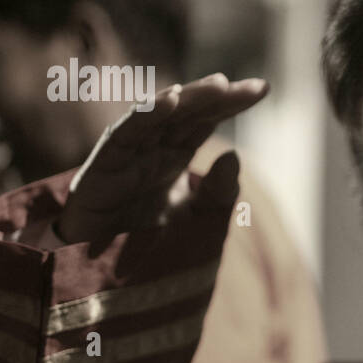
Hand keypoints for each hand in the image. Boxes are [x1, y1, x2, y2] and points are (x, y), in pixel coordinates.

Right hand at [56, 73, 267, 244]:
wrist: (100, 277)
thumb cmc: (144, 244)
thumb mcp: (195, 219)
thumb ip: (218, 193)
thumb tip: (234, 155)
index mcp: (173, 155)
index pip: (205, 121)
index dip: (231, 104)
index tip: (262, 89)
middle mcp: (151, 149)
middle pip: (187, 113)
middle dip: (218, 97)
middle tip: (253, 87)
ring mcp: (126, 155)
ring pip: (158, 116)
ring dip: (187, 99)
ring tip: (218, 85)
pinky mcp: (102, 169)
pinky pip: (123, 136)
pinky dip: (144, 117)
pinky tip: (169, 100)